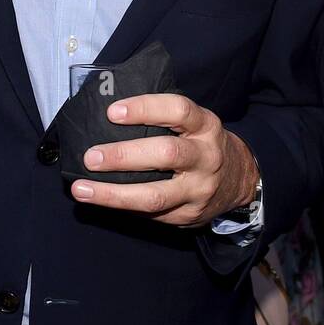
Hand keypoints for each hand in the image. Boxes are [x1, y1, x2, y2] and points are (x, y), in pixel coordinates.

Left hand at [72, 93, 258, 226]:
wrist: (241, 180)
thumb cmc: (202, 144)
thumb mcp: (195, 124)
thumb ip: (165, 120)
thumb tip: (108, 117)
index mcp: (206, 126)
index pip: (178, 110)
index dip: (145, 108)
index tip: (112, 111)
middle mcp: (206, 157)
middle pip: (166, 154)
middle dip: (123, 155)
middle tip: (90, 156)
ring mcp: (199, 190)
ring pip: (155, 196)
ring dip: (113, 194)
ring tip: (82, 190)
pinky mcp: (189, 216)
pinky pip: (151, 215)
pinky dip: (122, 208)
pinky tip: (100, 201)